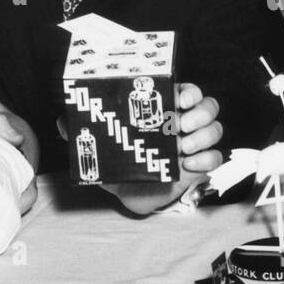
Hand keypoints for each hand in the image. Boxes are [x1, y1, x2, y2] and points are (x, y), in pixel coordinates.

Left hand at [101, 83, 222, 214]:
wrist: (130, 192)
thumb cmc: (122, 162)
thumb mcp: (106, 146)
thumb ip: (91, 133)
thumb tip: (68, 123)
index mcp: (166, 110)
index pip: (189, 91)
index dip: (190, 92)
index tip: (180, 100)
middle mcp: (184, 123)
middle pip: (209, 107)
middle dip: (200, 113)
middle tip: (181, 124)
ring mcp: (195, 144)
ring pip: (215, 129)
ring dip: (204, 136)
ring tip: (183, 148)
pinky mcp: (200, 165)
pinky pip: (215, 158)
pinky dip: (206, 159)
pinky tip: (187, 165)